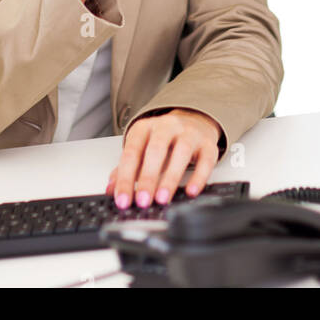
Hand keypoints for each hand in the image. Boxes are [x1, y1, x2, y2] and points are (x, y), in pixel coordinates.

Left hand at [105, 108, 222, 209]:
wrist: (193, 119)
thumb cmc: (163, 139)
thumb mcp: (141, 148)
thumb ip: (126, 168)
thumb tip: (111, 190)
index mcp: (146, 127)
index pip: (132, 152)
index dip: (126, 177)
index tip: (123, 199)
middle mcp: (168, 126)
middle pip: (156, 150)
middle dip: (148, 177)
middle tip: (143, 200)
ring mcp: (189, 133)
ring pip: (181, 152)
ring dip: (170, 177)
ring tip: (162, 199)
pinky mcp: (208, 144)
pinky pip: (206, 160)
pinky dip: (199, 177)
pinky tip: (191, 191)